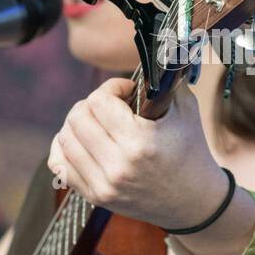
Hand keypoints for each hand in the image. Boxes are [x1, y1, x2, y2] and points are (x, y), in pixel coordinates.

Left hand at [46, 76, 224, 228]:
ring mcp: (103, 184)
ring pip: (64, 138)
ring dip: (78, 124)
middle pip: (77, 117)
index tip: (127, 93)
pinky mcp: (95, 196)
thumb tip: (151, 51)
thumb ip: (166, 77)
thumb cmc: (191, 151)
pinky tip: (84, 141)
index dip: (111, 89)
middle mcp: (117, 166)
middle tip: (111, 108)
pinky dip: (66, 147)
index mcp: (140, 142)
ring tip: (99, 124)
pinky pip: (60, 163)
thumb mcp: (186, 110)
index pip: (99, 101)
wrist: (194, 202)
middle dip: (92, 104)